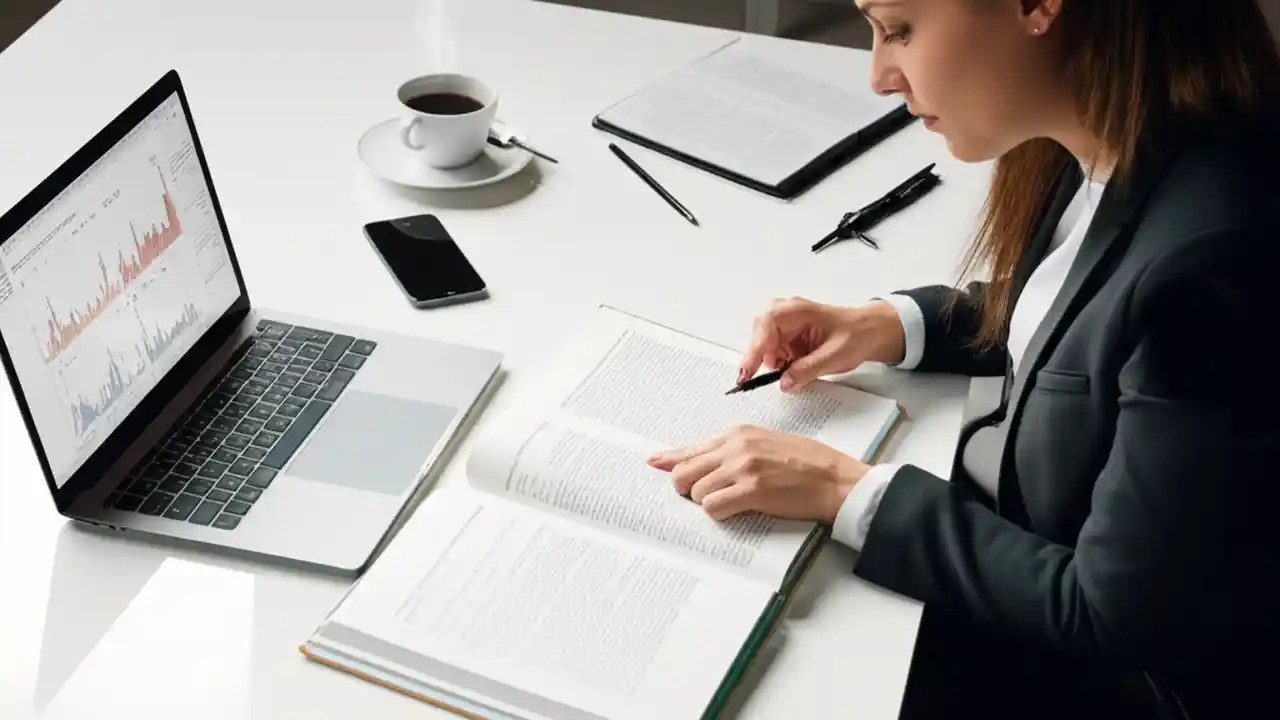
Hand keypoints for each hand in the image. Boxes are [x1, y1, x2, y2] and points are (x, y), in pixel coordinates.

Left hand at [648, 425, 869, 522]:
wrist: (834, 479)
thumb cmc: (805, 463)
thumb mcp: (764, 444)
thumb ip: (731, 451)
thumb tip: (700, 461)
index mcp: (739, 434)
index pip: (692, 449)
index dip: (670, 460)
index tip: (653, 462)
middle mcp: (737, 447)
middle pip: (685, 471)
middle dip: (687, 489)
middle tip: (701, 496)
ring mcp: (744, 468)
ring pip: (697, 492)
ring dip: (709, 503)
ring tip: (732, 502)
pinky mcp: (753, 490)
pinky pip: (714, 507)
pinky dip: (719, 513)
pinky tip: (734, 511)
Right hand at [739, 297, 905, 392]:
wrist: (870, 331)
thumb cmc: (857, 333)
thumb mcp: (835, 355)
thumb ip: (808, 369)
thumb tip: (785, 383)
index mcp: (798, 310)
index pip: (766, 325)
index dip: (754, 349)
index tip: (747, 372)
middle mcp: (787, 314)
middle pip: (759, 334)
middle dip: (761, 357)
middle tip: (762, 378)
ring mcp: (786, 325)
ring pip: (764, 346)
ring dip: (774, 363)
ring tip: (795, 370)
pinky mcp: (788, 337)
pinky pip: (773, 352)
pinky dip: (780, 364)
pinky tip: (795, 368)